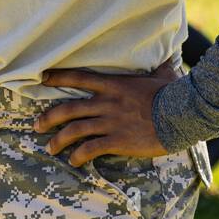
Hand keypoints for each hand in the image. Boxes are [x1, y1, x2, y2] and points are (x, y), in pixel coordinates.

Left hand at [33, 61, 180, 165]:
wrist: (182, 114)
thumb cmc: (173, 93)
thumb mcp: (162, 74)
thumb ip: (158, 67)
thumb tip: (167, 58)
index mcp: (114, 84)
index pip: (79, 77)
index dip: (58, 77)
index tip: (42, 79)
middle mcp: (107, 103)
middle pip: (69, 108)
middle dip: (49, 117)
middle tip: (36, 125)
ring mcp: (110, 122)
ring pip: (75, 130)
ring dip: (59, 140)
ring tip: (50, 148)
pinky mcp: (117, 140)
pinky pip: (91, 149)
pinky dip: (79, 156)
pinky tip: (74, 161)